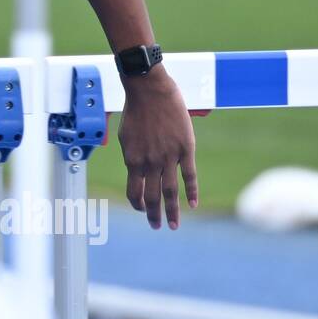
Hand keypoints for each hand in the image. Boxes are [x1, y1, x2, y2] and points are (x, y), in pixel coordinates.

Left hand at [116, 67, 198, 228]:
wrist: (150, 91)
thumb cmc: (135, 110)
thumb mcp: (125, 136)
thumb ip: (132, 154)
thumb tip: (134, 167)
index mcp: (132, 160)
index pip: (134, 191)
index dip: (137, 204)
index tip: (141, 210)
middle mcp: (149, 163)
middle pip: (152, 197)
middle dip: (154, 215)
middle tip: (157, 227)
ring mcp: (168, 157)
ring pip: (170, 191)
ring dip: (171, 211)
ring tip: (173, 226)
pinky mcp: (186, 150)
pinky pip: (189, 176)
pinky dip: (191, 192)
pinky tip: (192, 205)